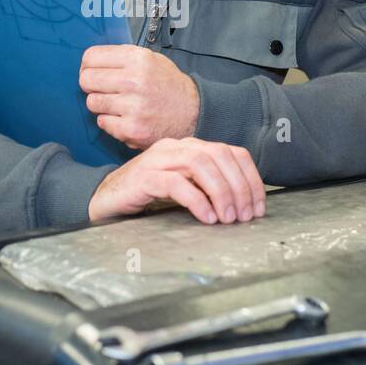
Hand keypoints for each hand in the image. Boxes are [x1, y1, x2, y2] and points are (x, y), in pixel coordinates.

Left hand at [80, 44, 198, 148]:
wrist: (194, 113)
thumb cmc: (168, 86)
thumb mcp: (151, 59)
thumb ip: (122, 57)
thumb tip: (90, 60)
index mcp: (138, 58)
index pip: (91, 57)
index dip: (87, 65)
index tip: (93, 71)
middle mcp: (135, 80)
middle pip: (86, 80)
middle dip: (91, 85)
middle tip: (103, 89)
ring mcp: (133, 107)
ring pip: (92, 102)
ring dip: (101, 105)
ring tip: (118, 104)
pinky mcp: (132, 129)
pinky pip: (102, 122)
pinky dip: (110, 122)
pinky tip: (125, 118)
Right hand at [87, 138, 265, 224]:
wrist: (106, 199)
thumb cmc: (148, 196)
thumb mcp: (185, 188)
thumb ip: (208, 187)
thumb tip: (244, 204)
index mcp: (190, 146)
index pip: (231, 152)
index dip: (250, 178)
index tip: (259, 206)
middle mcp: (176, 147)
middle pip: (219, 156)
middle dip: (239, 187)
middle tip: (245, 216)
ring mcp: (158, 159)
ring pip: (200, 164)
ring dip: (221, 192)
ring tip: (228, 218)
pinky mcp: (143, 177)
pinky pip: (176, 183)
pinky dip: (197, 200)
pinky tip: (206, 217)